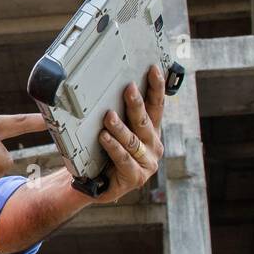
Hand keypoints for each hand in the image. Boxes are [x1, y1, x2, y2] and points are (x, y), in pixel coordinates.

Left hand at [91, 64, 166, 204]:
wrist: (96, 184)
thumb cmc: (105, 154)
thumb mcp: (114, 131)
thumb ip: (118, 113)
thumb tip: (110, 86)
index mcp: (150, 131)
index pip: (156, 105)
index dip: (156, 87)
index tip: (153, 69)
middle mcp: (153, 145)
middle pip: (145, 121)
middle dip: (137, 103)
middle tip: (128, 88)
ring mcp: (147, 162)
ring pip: (133, 140)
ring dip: (120, 127)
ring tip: (108, 116)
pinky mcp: (136, 177)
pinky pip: (123, 158)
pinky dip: (113, 147)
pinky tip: (104, 138)